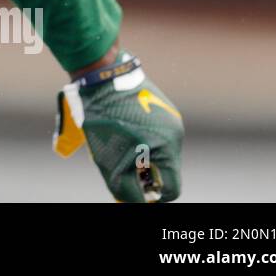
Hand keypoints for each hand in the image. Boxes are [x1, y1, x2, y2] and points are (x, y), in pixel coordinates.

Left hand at [54, 53, 184, 201]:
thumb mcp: (106, 159)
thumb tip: (134, 201)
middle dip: (146, 174)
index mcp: (167, 148)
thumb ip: (123, 186)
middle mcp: (175, 134)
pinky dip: (142, 138)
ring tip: (118, 143)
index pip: (172, 188)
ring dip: (143, 155)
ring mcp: (171, 118)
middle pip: (165, 169)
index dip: (154, 196)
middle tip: (124, 169)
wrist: (100, 74)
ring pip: (160, 150)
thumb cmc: (101, 117)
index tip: (137, 194)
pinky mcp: (163, 106)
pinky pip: (156, 132)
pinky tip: (122, 128)